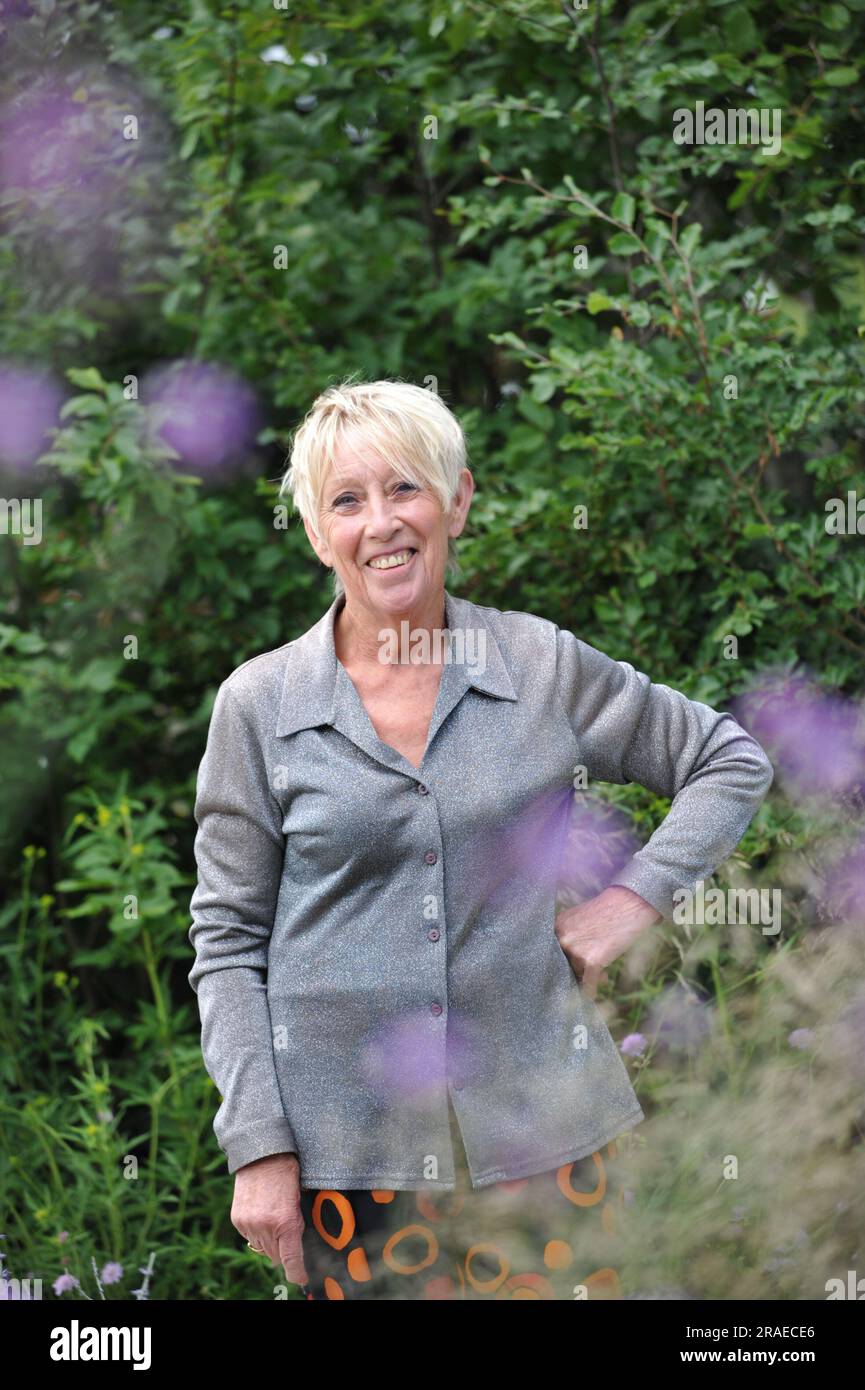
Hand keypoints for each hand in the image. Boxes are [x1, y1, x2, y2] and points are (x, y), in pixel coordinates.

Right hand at [231, 1151, 308, 1285]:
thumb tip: (298, 1247)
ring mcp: (249, 1224)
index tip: (301, 1277)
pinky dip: (257, 1232)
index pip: (291, 1261)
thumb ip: (297, 1225)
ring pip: (262, 1249)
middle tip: (288, 1235)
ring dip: (269, 1242)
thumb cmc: (287, 1174)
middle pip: (276, 1257)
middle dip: (283, 1251)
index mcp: (286, 1222)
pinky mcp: (238, 1220)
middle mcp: (266, 1226)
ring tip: (274, 1219)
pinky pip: (250, 1237)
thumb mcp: (300, 1200)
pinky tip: (262, 1214)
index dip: (297, 1273)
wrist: (262, 1156)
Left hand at [554, 886, 661, 999]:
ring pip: (577, 973)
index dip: (561, 963)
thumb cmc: (608, 911)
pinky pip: (588, 984)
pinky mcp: (591, 961)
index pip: (553, 953)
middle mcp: (562, 939)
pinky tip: (593, 996)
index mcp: (557, 926)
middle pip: (563, 965)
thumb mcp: (580, 919)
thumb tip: (568, 963)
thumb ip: (570, 937)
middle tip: (589, 974)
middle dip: (576, 971)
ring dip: (589, 977)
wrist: (629, 904)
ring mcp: (576, 950)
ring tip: (604, 976)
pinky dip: (590, 991)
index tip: (564, 971)